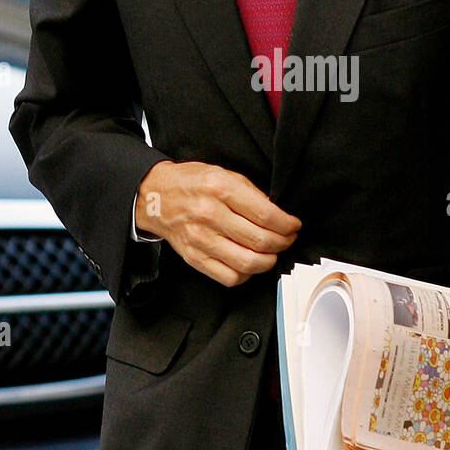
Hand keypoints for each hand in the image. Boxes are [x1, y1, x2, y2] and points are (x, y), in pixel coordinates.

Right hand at [135, 160, 300, 286]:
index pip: (265, 214)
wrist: (155, 197)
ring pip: (248, 262)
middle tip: (287, 239)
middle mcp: (209, 215)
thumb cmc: (190, 183)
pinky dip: (247, 274)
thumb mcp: (223, 174)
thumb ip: (251, 193)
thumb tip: (278, 214)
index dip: (287, 224)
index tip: (293, 226)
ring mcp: (201, 239)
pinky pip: (230, 276)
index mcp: (220, 188)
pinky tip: (250, 263)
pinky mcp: (195, 258)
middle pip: (260, 240)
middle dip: (283, 242)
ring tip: (272, 252)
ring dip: (269, 261)